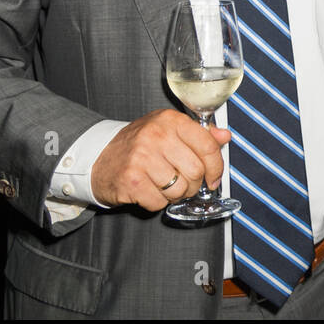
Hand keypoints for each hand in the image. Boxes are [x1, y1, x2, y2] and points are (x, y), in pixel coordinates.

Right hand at [91, 109, 230, 210]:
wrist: (99, 157)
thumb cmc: (138, 145)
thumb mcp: (168, 130)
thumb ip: (199, 134)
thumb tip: (225, 136)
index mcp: (170, 120)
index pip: (207, 145)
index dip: (216, 167)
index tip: (214, 178)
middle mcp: (156, 135)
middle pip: (196, 172)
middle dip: (193, 184)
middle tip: (181, 182)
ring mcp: (142, 157)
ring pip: (179, 190)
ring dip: (174, 194)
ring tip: (162, 184)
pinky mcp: (131, 180)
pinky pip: (159, 203)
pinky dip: (156, 202)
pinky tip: (147, 190)